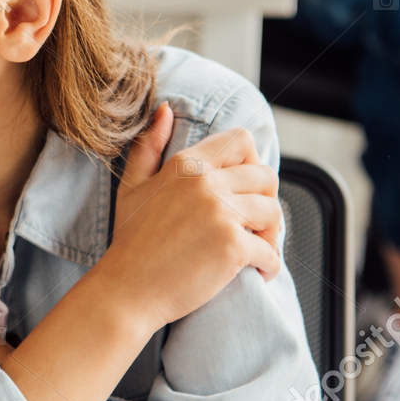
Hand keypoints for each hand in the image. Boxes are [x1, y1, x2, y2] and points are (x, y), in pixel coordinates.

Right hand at [105, 103, 282, 333]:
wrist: (126, 290)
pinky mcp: (232, 247)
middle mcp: (206, 183)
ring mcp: (221, 214)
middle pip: (266, 177)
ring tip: (258, 248)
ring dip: (271, 233)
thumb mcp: (133, 186)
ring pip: (273, 211)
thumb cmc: (130, 241)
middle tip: (255, 222)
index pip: (241, 141)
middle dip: (266, 199)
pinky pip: (270, 250)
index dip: (251, 162)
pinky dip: (270, 264)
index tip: (244, 188)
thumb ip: (148, 146)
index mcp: (186, 165)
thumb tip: (164, 110)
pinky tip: (258, 272)